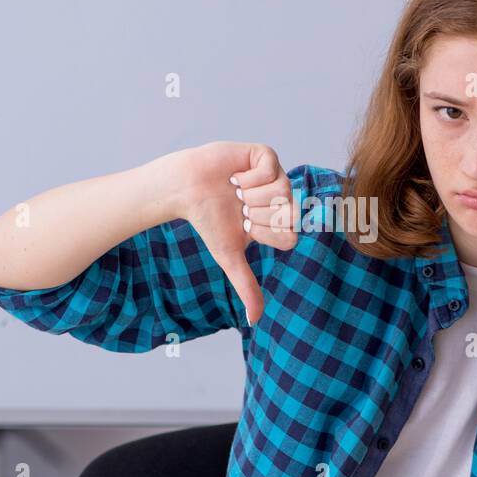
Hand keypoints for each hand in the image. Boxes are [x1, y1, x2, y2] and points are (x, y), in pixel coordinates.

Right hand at [178, 141, 297, 323]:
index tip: (245, 227)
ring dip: (250, 195)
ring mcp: (276, 175)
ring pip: (281, 191)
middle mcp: (282, 198)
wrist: (185, 190)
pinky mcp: (265, 155)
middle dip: (258, 214)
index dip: (264, 234)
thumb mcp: (230, 257)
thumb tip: (254, 321)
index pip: (291, 237)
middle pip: (290, 214)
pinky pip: (270, 170)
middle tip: (239, 207)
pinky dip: (248, 177)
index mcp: (279, 221)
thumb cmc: (207, 221)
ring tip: (234, 191)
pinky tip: (235, 177)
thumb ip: (246, 286)